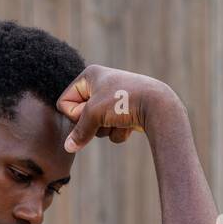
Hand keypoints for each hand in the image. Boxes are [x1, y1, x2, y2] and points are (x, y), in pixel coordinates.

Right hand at [56, 65, 175, 151]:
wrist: (158, 106)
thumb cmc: (123, 101)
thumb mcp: (94, 115)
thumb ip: (78, 132)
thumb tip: (68, 147)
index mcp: (90, 75)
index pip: (65, 102)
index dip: (74, 113)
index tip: (89, 111)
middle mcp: (100, 85)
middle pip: (80, 116)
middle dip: (92, 123)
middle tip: (106, 116)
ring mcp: (113, 100)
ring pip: (96, 126)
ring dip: (105, 129)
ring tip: (119, 120)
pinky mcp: (124, 113)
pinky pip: (111, 129)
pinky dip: (118, 131)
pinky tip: (130, 124)